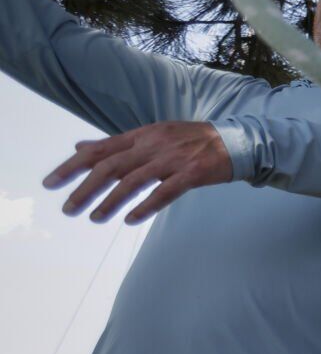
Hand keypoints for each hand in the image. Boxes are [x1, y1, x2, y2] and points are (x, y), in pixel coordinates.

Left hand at [44, 121, 232, 223]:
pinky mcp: (192, 173)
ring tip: (95, 218)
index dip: (73, 166)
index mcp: (142, 134)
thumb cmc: (191, 140)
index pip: (100, 150)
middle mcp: (153, 144)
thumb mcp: (152, 134)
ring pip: (133, 181)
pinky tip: (131, 219)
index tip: (51, 183)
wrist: (235, 141)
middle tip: (68, 209)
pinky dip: (146, 206)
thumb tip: (80, 148)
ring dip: (110, 201)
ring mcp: (173, 159)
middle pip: (111, 167)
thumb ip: (117, 144)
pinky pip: (165, 192)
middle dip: (85, 189)